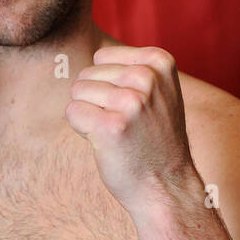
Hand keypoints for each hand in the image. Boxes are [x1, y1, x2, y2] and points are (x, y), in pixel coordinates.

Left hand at [64, 45, 198, 214]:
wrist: (166, 186)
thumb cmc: (153, 139)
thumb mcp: (157, 92)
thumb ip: (133, 68)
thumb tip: (93, 54)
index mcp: (159, 62)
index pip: (102, 57)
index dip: (108, 85)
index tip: (134, 107)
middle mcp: (147, 77)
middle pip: (87, 74)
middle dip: (96, 100)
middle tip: (125, 125)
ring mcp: (131, 101)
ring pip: (77, 91)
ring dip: (89, 115)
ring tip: (117, 134)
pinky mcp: (111, 126)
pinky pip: (73, 112)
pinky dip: (82, 129)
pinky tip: (106, 143)